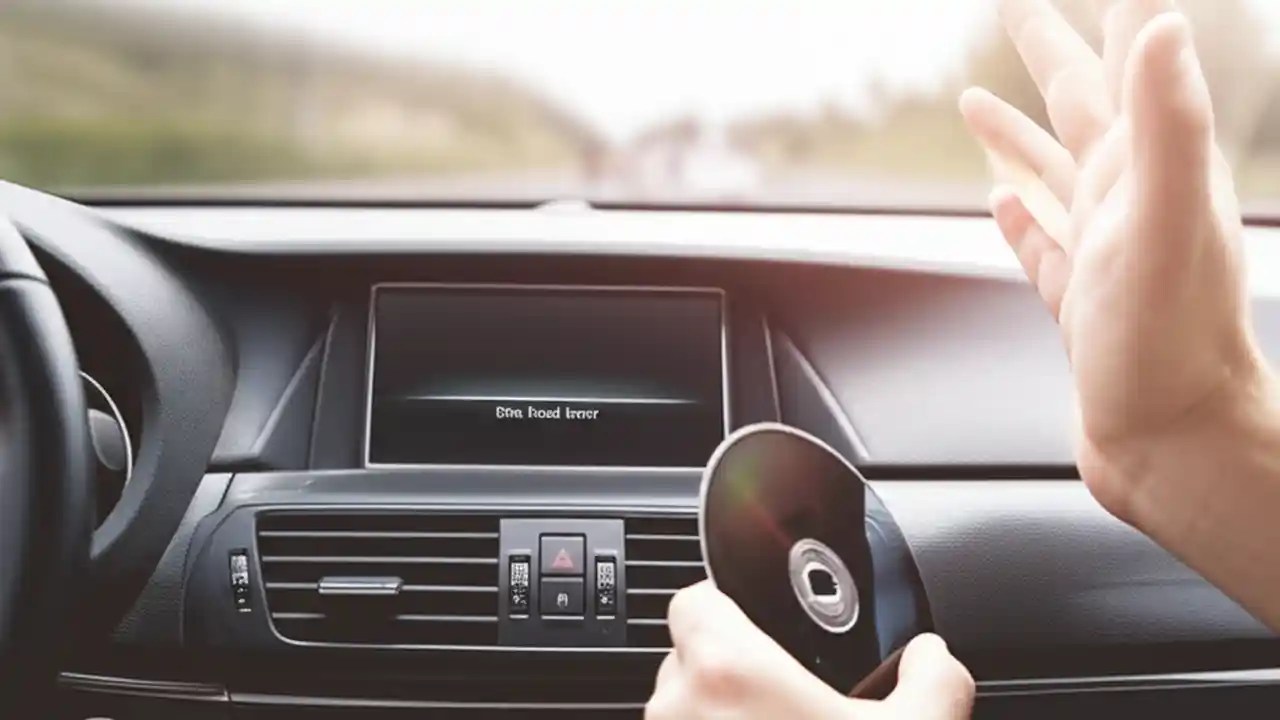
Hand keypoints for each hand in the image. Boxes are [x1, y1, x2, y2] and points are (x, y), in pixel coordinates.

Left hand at [645, 581, 973, 718]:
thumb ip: (934, 680)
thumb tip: (934, 657)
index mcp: (727, 673)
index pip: (693, 599)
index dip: (726, 603)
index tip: (758, 623)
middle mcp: (678, 711)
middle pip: (691, 660)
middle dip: (733, 672)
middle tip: (786, 700)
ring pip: (685, 715)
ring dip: (719, 718)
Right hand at [960, 0, 1266, 519]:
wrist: (1175, 445)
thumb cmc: (1171, 347)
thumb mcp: (1164, 225)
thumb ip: (1168, 125)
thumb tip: (1164, 27)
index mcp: (1149, 171)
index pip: (1127, 65)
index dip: (1115, 11)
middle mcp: (1129, 201)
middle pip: (1079, 106)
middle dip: (1047, 50)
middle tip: (1012, 9)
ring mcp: (1103, 250)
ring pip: (1053, 172)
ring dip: (1016, 133)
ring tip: (975, 101)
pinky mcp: (1080, 299)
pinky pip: (1041, 242)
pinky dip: (1019, 216)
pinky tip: (1001, 204)